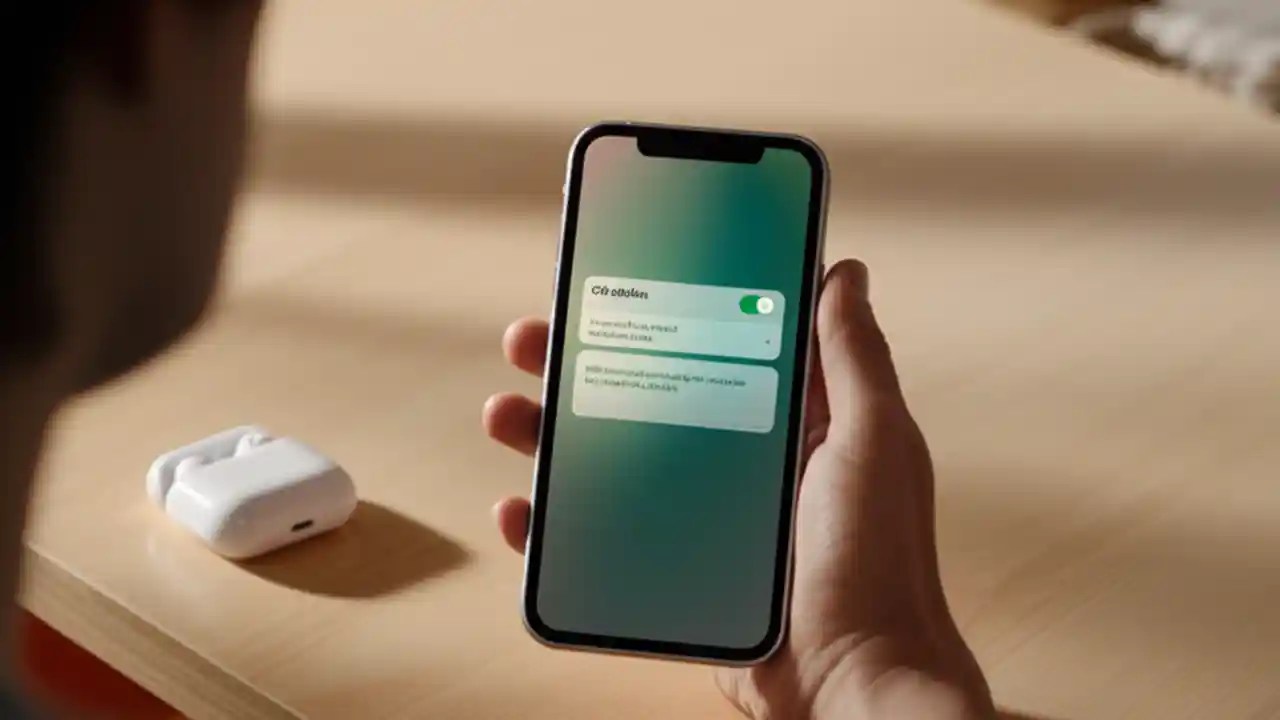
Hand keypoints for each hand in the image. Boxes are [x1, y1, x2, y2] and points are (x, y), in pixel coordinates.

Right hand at [483, 260, 994, 719]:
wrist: (850, 683)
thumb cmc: (875, 561)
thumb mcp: (873, 442)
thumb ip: (854, 359)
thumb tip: (845, 272)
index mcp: (784, 422)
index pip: (708, 346)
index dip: (658, 312)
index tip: (612, 283)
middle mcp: (735, 462)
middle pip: (641, 396)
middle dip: (579, 365)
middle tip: (532, 340)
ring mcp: (697, 519)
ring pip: (608, 464)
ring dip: (549, 436)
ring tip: (507, 414)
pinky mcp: (670, 571)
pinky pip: (596, 540)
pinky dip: (551, 527)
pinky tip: (520, 511)